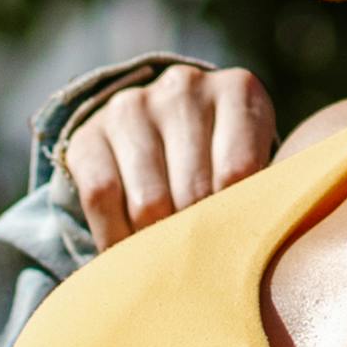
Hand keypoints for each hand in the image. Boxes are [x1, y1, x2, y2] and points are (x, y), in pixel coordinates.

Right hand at [56, 61, 278, 244]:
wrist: (155, 131)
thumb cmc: (218, 162)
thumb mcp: (252, 163)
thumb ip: (258, 193)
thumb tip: (244, 248)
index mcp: (236, 91)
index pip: (239, 172)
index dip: (234, 219)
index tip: (233, 245)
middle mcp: (183, 88)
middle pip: (193, 191)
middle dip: (195, 235)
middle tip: (199, 259)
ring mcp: (132, 105)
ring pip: (148, 201)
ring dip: (156, 241)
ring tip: (167, 256)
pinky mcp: (88, 134)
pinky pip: (101, 198)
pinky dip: (115, 236)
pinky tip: (129, 249)